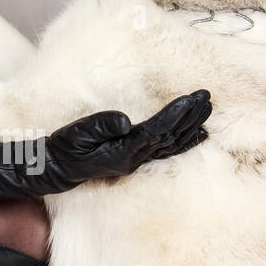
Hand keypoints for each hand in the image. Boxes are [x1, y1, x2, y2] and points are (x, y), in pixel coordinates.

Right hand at [45, 90, 210, 183]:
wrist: (59, 168)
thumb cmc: (67, 147)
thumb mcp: (79, 132)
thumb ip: (102, 125)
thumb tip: (126, 122)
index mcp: (122, 152)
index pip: (155, 131)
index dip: (174, 115)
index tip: (190, 99)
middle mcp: (134, 159)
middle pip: (169, 137)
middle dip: (189, 117)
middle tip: (206, 97)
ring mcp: (137, 161)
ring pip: (171, 144)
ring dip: (190, 126)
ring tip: (206, 109)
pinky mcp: (136, 159)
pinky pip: (166, 151)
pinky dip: (185, 142)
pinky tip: (198, 134)